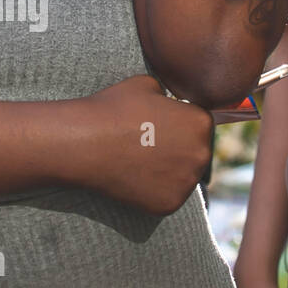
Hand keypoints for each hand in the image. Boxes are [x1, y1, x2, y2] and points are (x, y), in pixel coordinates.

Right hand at [73, 75, 213, 215]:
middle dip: (177, 146)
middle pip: (196, 151)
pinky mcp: (171, 203)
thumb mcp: (144, 84)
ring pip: (183, 175)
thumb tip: (171, 101)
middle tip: (148, 143)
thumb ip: (167, 94)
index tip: (157, 123)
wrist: (85, 143)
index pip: (199, 123)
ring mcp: (187, 182)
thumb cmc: (112, 109)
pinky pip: (168, 194)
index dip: (178, 121)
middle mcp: (202, 154)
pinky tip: (133, 174)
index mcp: (200, 122)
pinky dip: (154, 187)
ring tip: (138, 158)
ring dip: (168, 168)